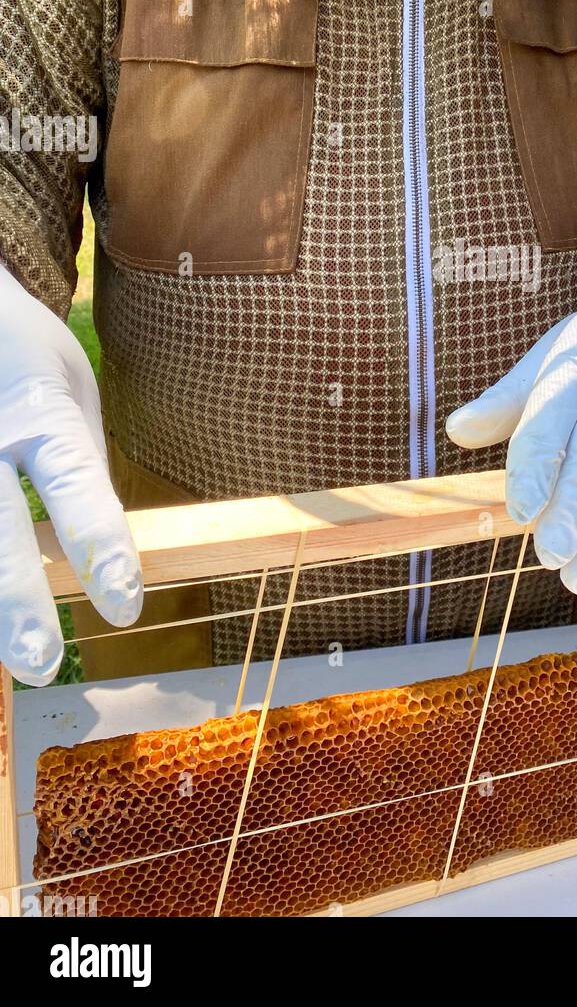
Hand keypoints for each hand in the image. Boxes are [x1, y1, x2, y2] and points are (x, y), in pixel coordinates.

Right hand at [0, 265, 141, 684]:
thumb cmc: (22, 352)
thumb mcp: (68, 386)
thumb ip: (78, 461)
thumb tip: (97, 549)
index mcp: (36, 405)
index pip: (75, 483)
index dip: (100, 547)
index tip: (124, 606)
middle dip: (16, 601)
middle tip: (42, 664)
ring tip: (6, 659)